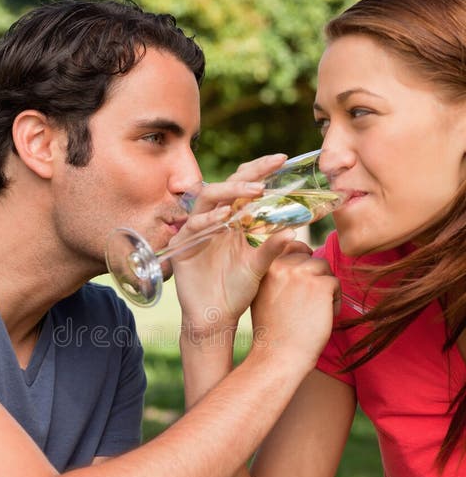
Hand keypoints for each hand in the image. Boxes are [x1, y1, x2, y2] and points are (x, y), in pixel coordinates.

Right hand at [173, 154, 295, 333]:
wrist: (216, 317)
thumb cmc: (236, 291)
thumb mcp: (259, 267)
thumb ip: (273, 247)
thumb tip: (295, 230)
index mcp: (233, 219)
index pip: (245, 186)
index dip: (260, 171)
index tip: (281, 159)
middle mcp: (214, 219)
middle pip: (226, 185)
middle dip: (247, 175)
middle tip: (270, 168)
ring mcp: (196, 230)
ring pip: (207, 198)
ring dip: (230, 191)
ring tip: (253, 190)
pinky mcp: (182, 245)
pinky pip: (192, 225)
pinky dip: (207, 219)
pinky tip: (224, 217)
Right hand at [250, 241, 338, 369]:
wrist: (279, 355)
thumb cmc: (273, 331)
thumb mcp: (263, 297)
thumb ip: (276, 276)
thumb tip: (298, 258)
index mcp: (266, 266)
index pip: (292, 248)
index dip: (302, 265)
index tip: (302, 287)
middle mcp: (282, 266)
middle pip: (310, 258)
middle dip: (314, 278)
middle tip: (308, 304)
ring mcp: (302, 274)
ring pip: (324, 269)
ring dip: (325, 288)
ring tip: (317, 310)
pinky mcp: (320, 285)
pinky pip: (335, 283)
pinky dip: (335, 301)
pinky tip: (324, 316)